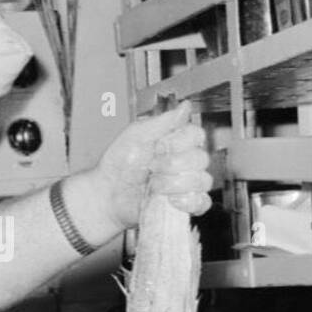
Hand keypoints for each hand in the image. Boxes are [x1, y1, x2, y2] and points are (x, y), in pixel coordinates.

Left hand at [79, 100, 212, 235]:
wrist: (108, 195)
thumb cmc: (118, 165)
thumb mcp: (135, 136)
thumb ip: (160, 121)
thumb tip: (185, 106)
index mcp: (175, 142)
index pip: (197, 135)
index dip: (181, 142)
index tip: (160, 146)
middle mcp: (185, 161)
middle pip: (201, 159)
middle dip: (173, 165)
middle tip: (152, 168)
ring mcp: (187, 184)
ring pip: (202, 181)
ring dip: (175, 184)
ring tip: (154, 186)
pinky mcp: (185, 205)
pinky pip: (202, 203)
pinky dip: (188, 202)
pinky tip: (170, 200)